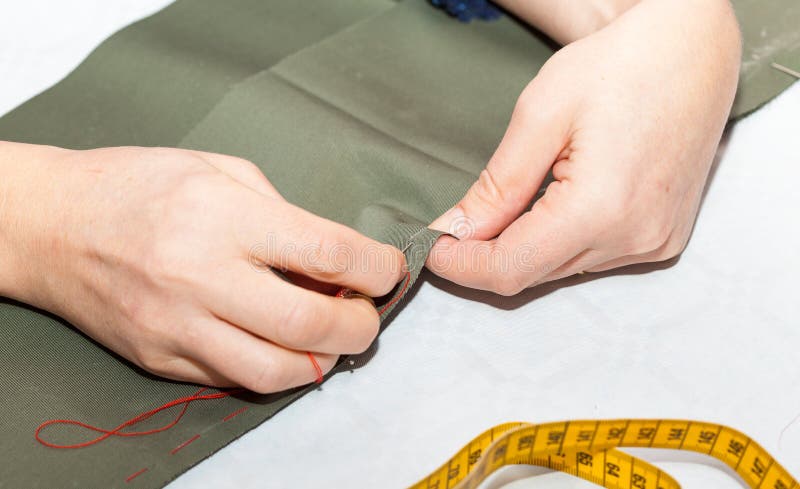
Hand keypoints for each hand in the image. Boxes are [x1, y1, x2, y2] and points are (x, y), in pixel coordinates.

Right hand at [0, 144, 404, 391]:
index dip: (375, 268)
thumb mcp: (219, 170)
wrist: (51, 225)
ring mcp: (176, 325)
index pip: (326, 252)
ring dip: (323, 360)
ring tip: (330, 336)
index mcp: (222, 216)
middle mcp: (199, 275)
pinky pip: (235, 379)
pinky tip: (279, 342)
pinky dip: (274, 367)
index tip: (387, 270)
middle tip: (368, 315)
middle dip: (361, 326)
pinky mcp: (160, 359)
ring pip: (276, 371)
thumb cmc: (139, 184)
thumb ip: (283, 213)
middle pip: (309, 325)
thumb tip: (337, 259)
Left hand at [428, 0, 740, 294]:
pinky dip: (559, 242)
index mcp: (602, 209)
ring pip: (561, 270)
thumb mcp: (540, 115)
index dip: (461, 265)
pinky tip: (553, 206)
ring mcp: (655, 242)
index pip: (511, 270)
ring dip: (523, 249)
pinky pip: (593, 258)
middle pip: (534, 276)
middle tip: (456, 225)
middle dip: (486, 256)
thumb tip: (456, 231)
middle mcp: (635, 238)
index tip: (432, 245)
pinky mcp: (664, 238)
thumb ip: (496, 187)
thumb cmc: (620, 65)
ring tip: (510, 204)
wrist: (692, 49)